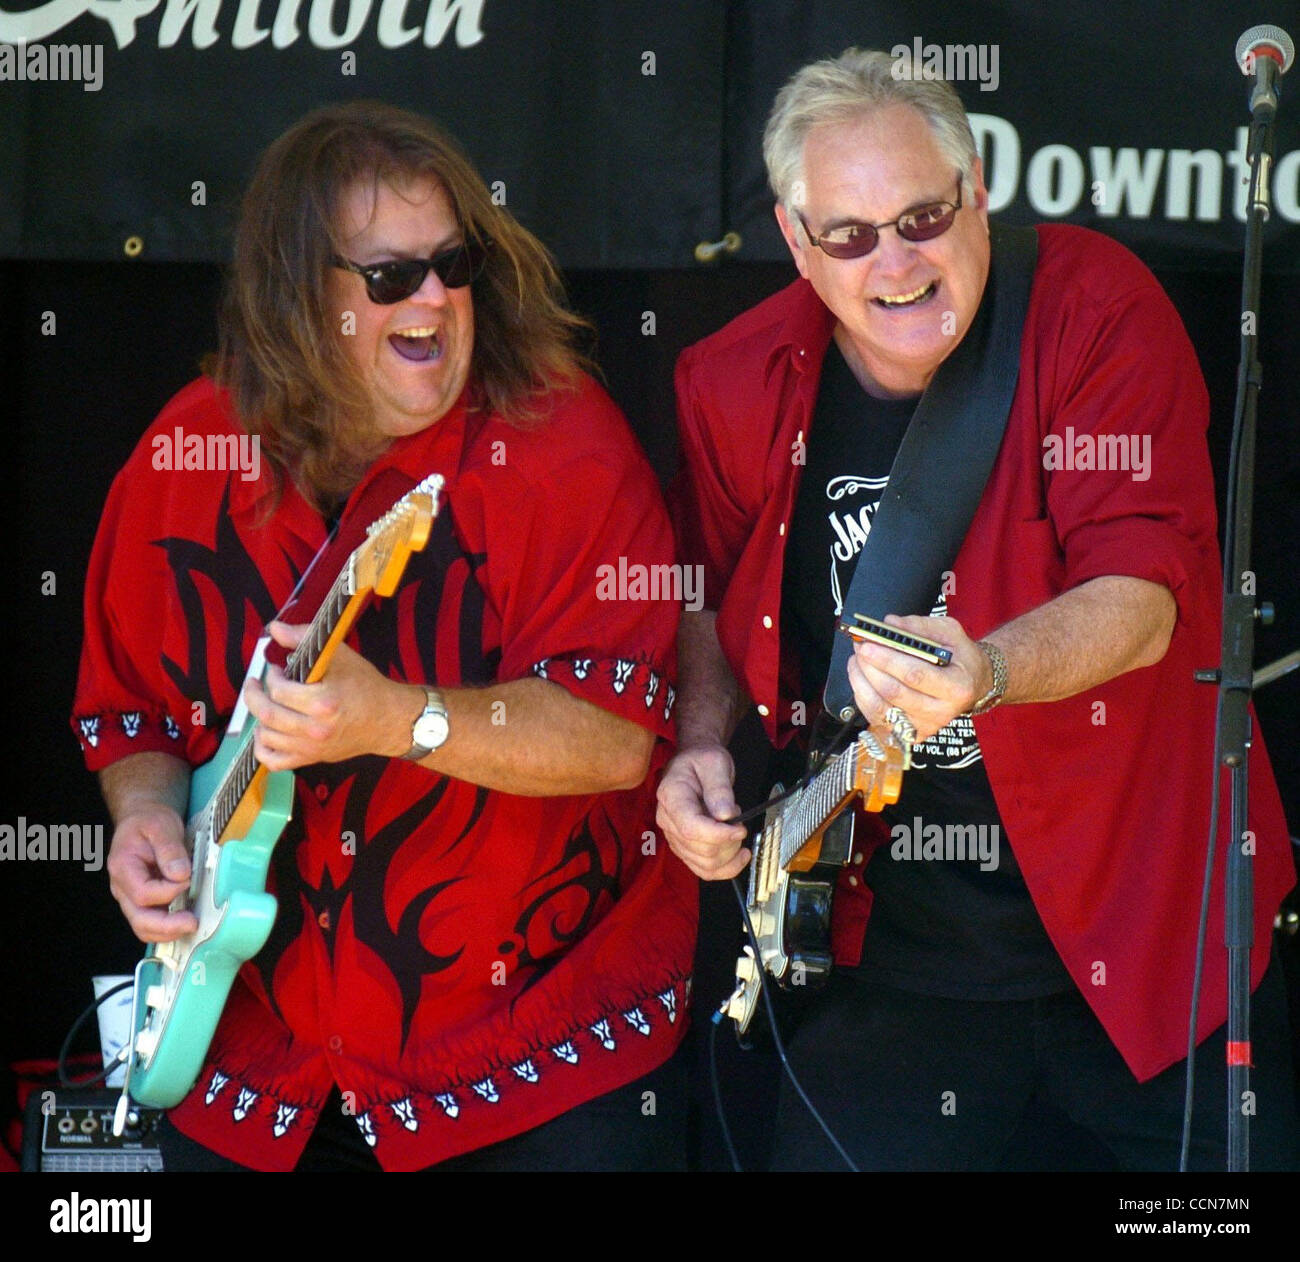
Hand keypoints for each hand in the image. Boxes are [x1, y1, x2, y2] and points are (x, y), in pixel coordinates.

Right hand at [106, 804, 196, 942]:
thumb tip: (180, 874)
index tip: (187, 880)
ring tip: (191, 925)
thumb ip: (169, 849)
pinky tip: (185, 921)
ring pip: (144, 927)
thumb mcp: (161, 826)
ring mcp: (131, 897)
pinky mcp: (144, 901)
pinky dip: (168, 927)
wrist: (142, 819)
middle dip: (167, 926)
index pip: (142, 893)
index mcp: (123, 868)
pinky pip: (152, 922)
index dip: (167, 892)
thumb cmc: (149, 821)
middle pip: (139, 919)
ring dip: (168, 931)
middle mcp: (122, 888)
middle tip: (192, 923)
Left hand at [243, 621, 416, 770]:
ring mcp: (312, 748)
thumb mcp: (340, 656)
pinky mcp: (312, 758)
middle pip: (267, 714)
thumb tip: (275, 628)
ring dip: (259, 719)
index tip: (277, 669)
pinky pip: (274, 762)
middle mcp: (315, 729)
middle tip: (255, 684)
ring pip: (266, 737)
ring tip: (266, 704)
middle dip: (254, 696)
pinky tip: (266, 732)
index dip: (271, 677)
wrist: (388, 719)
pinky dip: (262, 749)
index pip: (278, 690)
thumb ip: (304, 637)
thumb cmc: (365, 687)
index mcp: (323, 703)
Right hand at [656, 744, 749, 879]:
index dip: (719, 835)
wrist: (694, 763)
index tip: (740, 828)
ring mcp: (675, 836)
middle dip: (729, 842)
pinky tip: (740, 856)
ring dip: (730, 855)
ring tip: (737, 832)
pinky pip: (705, 870)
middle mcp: (668, 820)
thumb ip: (719, 788)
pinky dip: (726, 869)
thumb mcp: (714, 762)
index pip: (691, 828)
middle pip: (701, 850)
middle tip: (740, 822)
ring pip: (705, 865)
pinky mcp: (685, 847)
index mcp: (671, 797)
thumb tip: (725, 815)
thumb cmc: (702, 760)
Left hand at [847, 614, 992, 741]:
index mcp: (956, 687)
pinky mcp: (911, 733)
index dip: (887, 660)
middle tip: (859, 648)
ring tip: (856, 661)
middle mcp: (942, 712)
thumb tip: (888, 624)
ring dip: (861, 682)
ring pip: (881, 709)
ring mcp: (925, 726)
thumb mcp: (949, 633)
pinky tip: (861, 679)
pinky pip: (878, 718)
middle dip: (870, 668)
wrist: (974, 684)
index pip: (915, 675)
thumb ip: (918, 627)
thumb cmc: (961, 658)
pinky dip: (863, 697)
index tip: (868, 644)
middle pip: (894, 693)